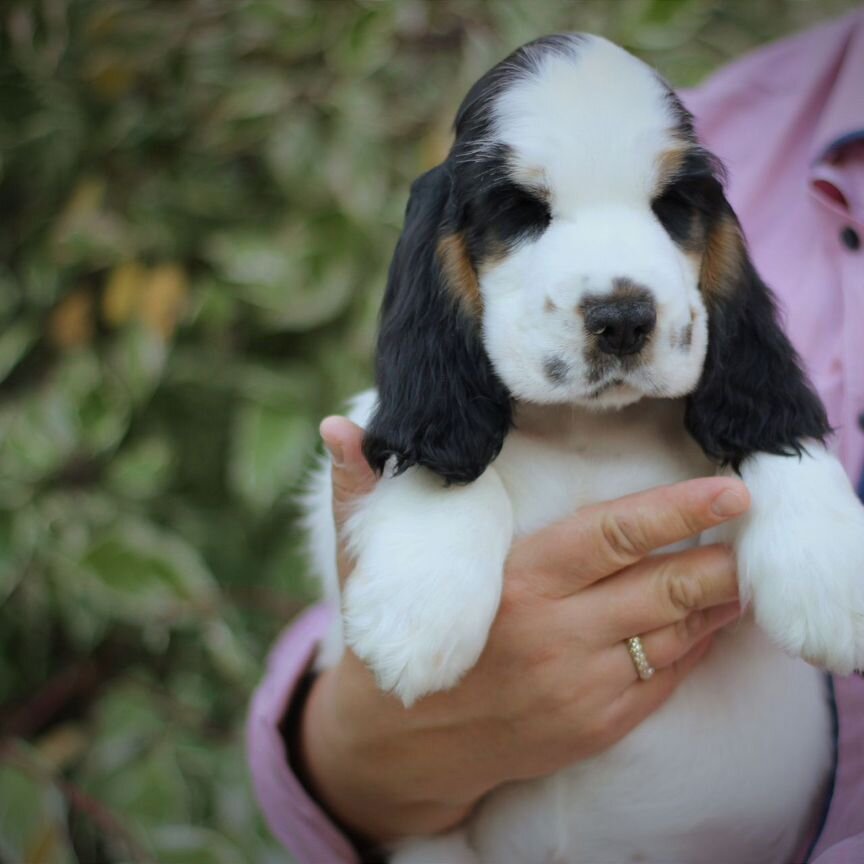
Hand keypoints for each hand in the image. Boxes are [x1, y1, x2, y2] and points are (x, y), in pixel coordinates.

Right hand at [298, 416, 749, 845]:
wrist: (402, 747)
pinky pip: (666, 681)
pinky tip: (711, 620)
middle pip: (665, 588)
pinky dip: (697, 647)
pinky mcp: (596, 727)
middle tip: (752, 518)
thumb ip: (361, 494)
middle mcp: (557, 639)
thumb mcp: (372, 568)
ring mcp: (583, 690)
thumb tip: (334, 426)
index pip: (614, 538)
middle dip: (718, 555)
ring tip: (741, 565)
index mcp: (515, 587)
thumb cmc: (395, 642)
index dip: (677, 511)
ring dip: (717, 601)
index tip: (727, 489)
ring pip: (676, 636)